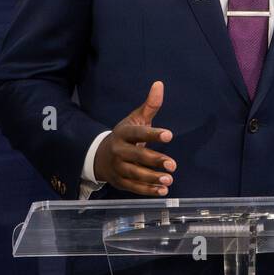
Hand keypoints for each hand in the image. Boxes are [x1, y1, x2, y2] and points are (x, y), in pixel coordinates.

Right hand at [92, 80, 176, 196]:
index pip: (138, 133)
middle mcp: (118, 151)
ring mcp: (118, 168)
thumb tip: (159, 84)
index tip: (169, 135)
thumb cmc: (125, 136)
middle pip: (137, 156)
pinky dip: (148, 190)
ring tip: (169, 179)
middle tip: (173, 165)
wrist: (100, 156)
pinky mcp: (120, 182)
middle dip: (155, 161)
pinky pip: (134, 187)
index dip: (153, 134)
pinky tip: (163, 191)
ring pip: (135, 174)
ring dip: (152, 178)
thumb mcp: (135, 119)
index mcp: (123, 133)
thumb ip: (150, 105)